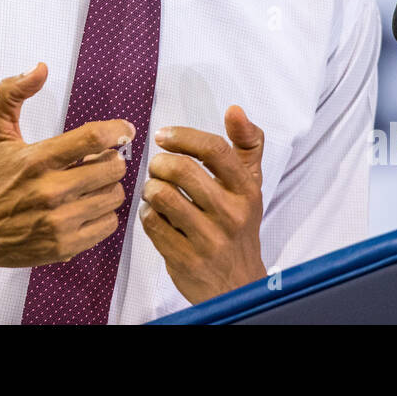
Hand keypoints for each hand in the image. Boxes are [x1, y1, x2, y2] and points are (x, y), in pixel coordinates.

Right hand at [0, 63, 133, 269]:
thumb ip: (13, 93)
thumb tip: (40, 67)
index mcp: (38, 159)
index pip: (92, 138)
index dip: (117, 130)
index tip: (124, 130)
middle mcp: (50, 191)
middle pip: (112, 169)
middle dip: (111, 161)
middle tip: (99, 161)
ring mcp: (59, 221)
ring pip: (113, 196)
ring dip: (108, 187)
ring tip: (92, 185)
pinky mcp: (64, 246)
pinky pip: (108, 225)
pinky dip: (104, 214)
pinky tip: (87, 207)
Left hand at [138, 105, 266, 304]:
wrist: (239, 286)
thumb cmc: (239, 226)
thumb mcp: (250, 185)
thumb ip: (247, 145)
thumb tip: (235, 109)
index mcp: (246, 190)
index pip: (214, 150)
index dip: (183, 136)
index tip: (163, 135)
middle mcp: (231, 214)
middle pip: (182, 170)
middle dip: (159, 163)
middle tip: (157, 168)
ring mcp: (209, 239)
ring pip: (162, 196)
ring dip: (150, 188)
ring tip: (154, 191)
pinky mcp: (186, 260)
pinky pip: (152, 224)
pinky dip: (146, 214)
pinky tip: (154, 215)